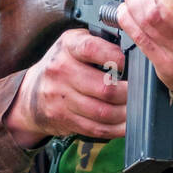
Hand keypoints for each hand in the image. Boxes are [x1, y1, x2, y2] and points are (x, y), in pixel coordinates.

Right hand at [3, 29, 126, 147]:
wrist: (31, 93)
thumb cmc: (63, 65)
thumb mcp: (74, 45)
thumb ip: (99, 44)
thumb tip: (134, 50)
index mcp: (68, 46)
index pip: (91, 48)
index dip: (114, 57)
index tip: (128, 63)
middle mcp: (61, 70)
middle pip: (104, 88)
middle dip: (128, 93)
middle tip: (141, 92)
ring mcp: (60, 97)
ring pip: (103, 112)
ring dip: (125, 113)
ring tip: (136, 108)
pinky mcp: (63, 118)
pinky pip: (96, 128)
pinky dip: (116, 129)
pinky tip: (126, 124)